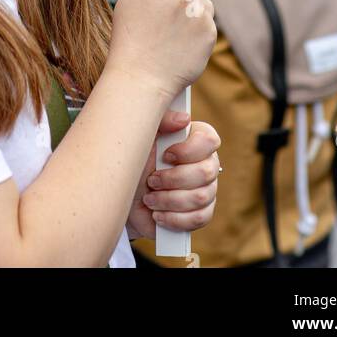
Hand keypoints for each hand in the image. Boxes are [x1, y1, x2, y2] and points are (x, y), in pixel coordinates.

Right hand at [109, 0, 216, 103]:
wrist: (139, 81)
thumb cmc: (130, 39)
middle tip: (179, 7)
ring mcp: (194, 9)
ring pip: (206, 1)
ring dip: (195, 14)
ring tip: (174, 36)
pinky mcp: (209, 29)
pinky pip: (211, 23)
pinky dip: (200, 33)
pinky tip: (182, 47)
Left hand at [127, 115, 220, 239]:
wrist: (126, 196)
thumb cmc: (136, 161)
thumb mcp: (143, 136)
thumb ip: (162, 122)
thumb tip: (184, 118)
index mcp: (195, 140)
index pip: (210, 140)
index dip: (189, 150)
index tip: (166, 156)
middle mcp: (206, 163)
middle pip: (206, 172)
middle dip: (173, 179)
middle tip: (152, 181)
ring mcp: (207, 189)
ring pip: (201, 197)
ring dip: (169, 200)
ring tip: (150, 199)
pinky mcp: (201, 213)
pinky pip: (199, 218)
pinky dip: (175, 218)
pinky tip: (158, 214)